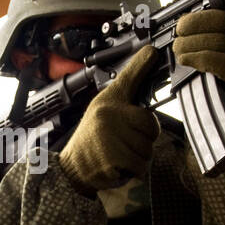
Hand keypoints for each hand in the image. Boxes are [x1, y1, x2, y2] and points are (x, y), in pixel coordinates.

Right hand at [58, 45, 160, 193]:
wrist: (71, 167)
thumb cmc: (92, 138)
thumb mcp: (105, 108)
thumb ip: (128, 93)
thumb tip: (149, 62)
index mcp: (109, 102)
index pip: (131, 84)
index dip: (144, 79)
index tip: (153, 52)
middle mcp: (108, 115)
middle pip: (151, 128)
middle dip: (145, 141)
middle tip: (125, 143)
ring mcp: (109, 136)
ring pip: (147, 150)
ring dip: (139, 159)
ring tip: (120, 155)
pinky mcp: (111, 158)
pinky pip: (140, 166)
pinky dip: (134, 172)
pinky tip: (119, 167)